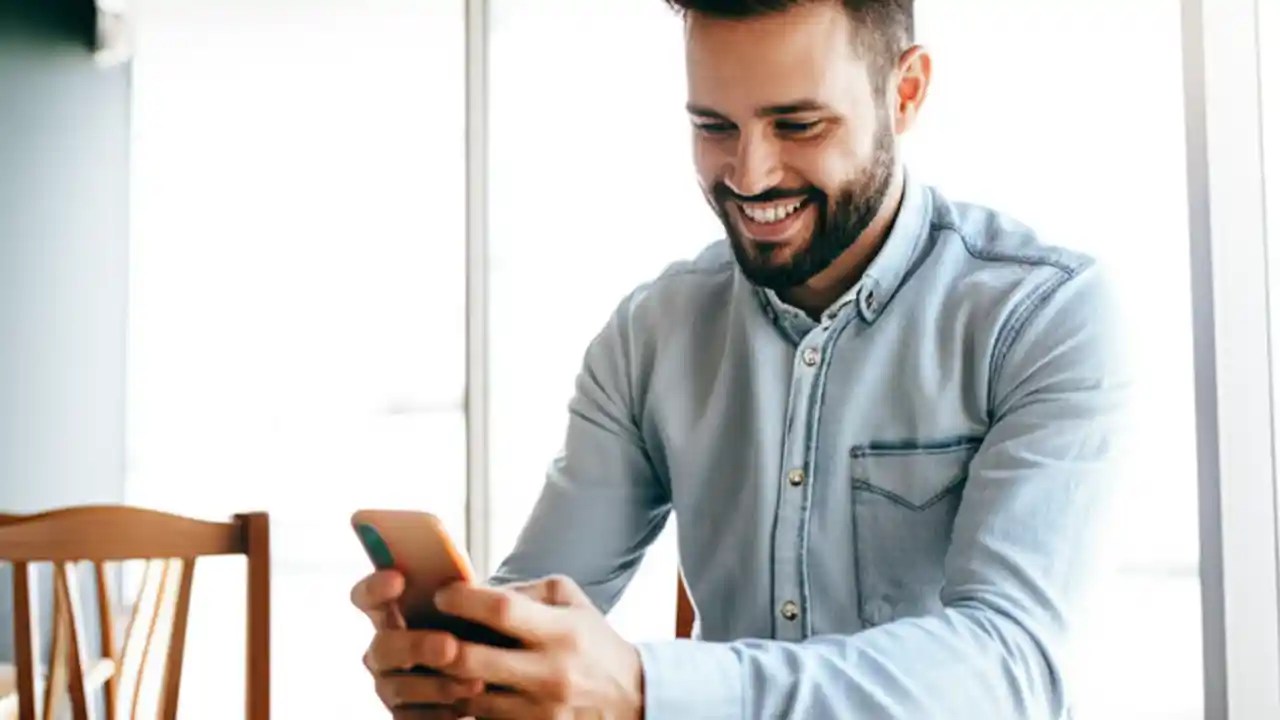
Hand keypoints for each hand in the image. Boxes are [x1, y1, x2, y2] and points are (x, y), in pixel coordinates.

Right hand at [352, 570, 482, 718]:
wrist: (486, 662)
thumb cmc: (469, 626)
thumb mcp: (464, 606)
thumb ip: (455, 592)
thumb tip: (464, 582)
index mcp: (390, 614)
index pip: (366, 598)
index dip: (375, 588)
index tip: (398, 579)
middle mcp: (383, 649)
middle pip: (382, 647)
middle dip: (415, 646)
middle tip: (449, 646)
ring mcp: (389, 683)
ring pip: (397, 688)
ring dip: (436, 686)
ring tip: (475, 682)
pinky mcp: (403, 714)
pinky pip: (411, 719)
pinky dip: (439, 714)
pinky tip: (463, 707)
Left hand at [434, 575, 644, 719]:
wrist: (632, 700)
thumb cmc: (593, 642)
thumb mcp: (572, 601)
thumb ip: (526, 592)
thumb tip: (477, 591)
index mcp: (561, 631)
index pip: (501, 610)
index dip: (464, 600)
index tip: (444, 595)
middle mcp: (550, 673)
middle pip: (471, 660)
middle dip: (438, 646)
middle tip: (427, 634)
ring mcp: (540, 711)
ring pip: (468, 698)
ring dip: (446, 681)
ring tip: (439, 663)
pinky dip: (467, 706)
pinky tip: (462, 691)